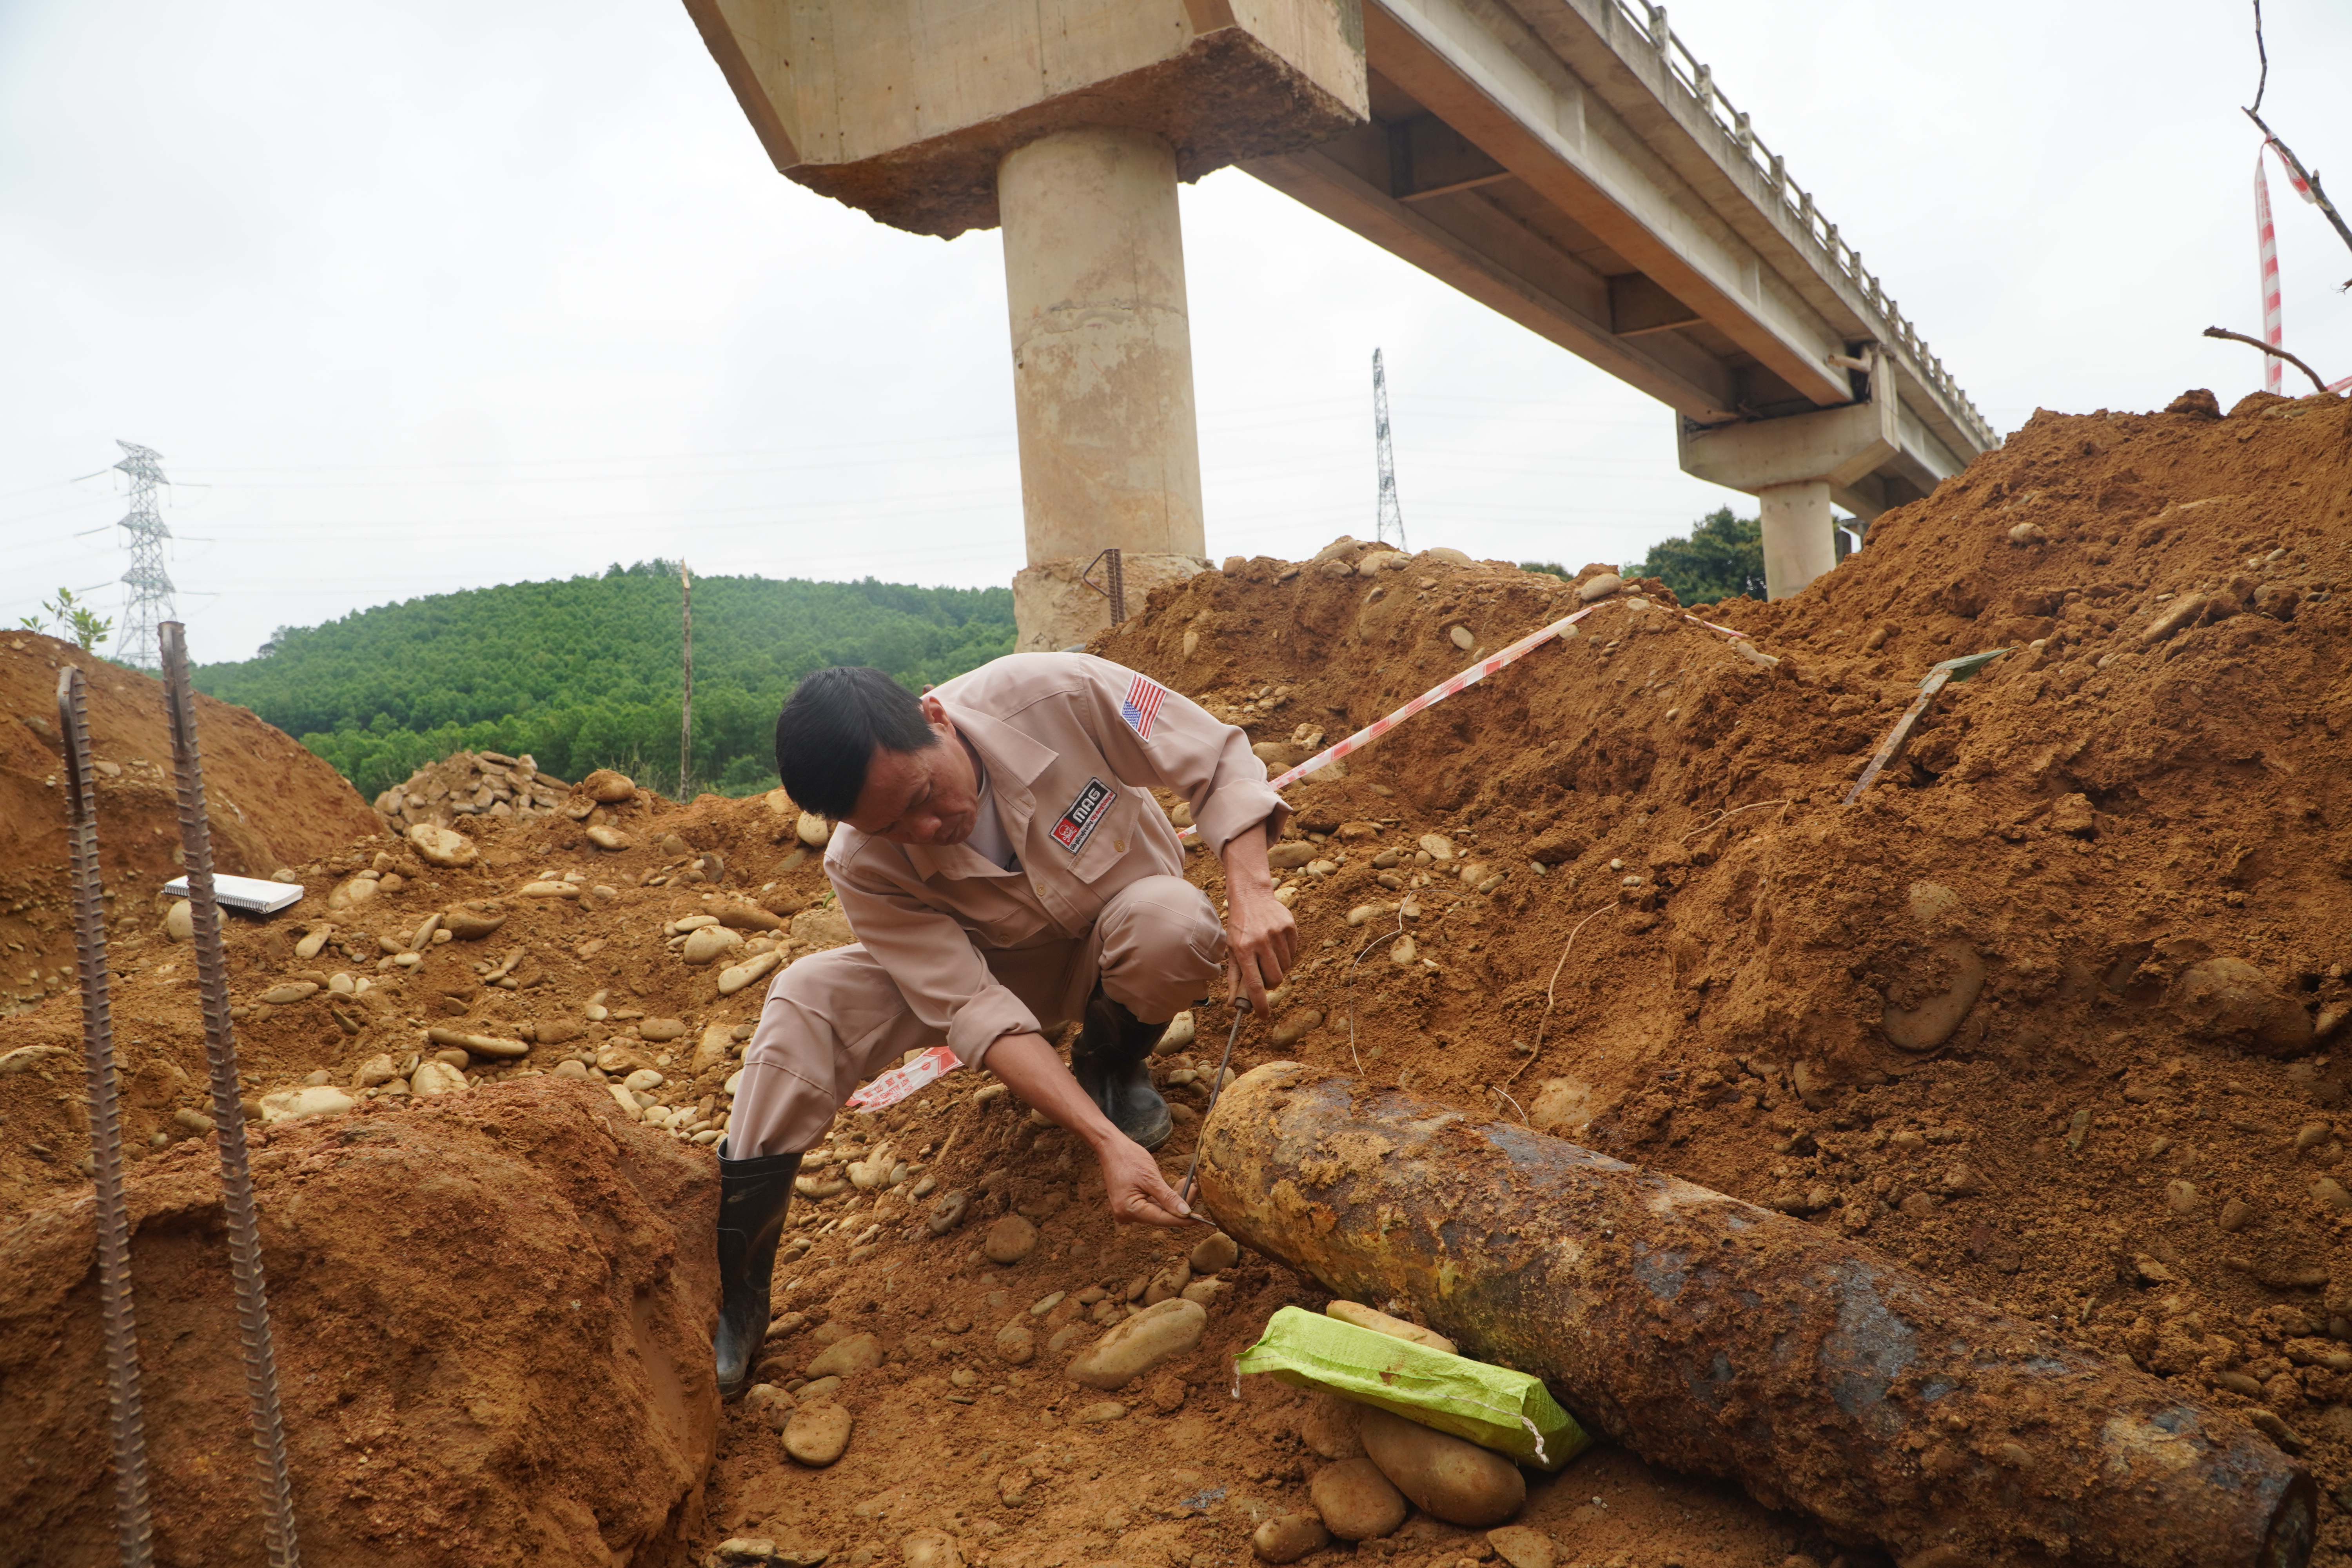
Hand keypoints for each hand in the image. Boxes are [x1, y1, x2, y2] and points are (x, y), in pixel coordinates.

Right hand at [1096, 1136, 1196, 1227]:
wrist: (1112, 1147)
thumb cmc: (1129, 1158)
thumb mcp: (1151, 1178)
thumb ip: (1169, 1198)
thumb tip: (1186, 1214)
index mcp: (1129, 1209)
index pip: (1163, 1219)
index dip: (1183, 1219)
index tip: (1201, 1219)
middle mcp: (1127, 1214)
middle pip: (1162, 1216)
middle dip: (1181, 1204)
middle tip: (1196, 1187)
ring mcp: (1128, 1210)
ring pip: (1160, 1210)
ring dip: (1175, 1199)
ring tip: (1189, 1182)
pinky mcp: (1132, 1204)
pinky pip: (1154, 1205)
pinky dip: (1166, 1197)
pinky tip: (1178, 1185)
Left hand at [1218, 823, 1295, 1014]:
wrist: (1251, 896)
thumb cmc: (1239, 927)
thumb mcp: (1231, 950)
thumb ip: (1234, 978)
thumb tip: (1233, 1004)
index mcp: (1243, 949)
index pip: (1254, 984)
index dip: (1259, 1003)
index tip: (1263, 1016)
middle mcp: (1260, 941)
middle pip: (1275, 978)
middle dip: (1271, 984)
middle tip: (1265, 976)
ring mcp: (1276, 933)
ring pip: (1286, 967)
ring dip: (1279, 968)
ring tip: (1268, 955)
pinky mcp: (1289, 927)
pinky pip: (1293, 953)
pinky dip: (1286, 955)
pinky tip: (1276, 944)